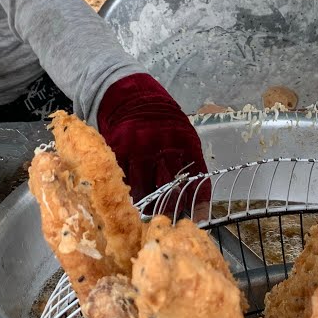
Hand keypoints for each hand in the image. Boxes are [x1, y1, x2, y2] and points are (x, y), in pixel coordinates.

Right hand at [97, 73, 210, 219]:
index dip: (200, 202)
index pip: (198, 177)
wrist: (130, 95)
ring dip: (148, 205)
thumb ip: (187, 159)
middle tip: (172, 222)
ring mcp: (139, 149)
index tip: (199, 218)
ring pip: (144, 189)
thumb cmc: (162, 119)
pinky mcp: (118, 151)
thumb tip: (194, 196)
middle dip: (172, 208)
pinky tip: (131, 201)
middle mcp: (163, 146)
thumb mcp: (182, 133)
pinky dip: (129, 192)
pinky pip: (125, 180)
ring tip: (150, 217)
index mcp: (185, 141)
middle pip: (170, 188)